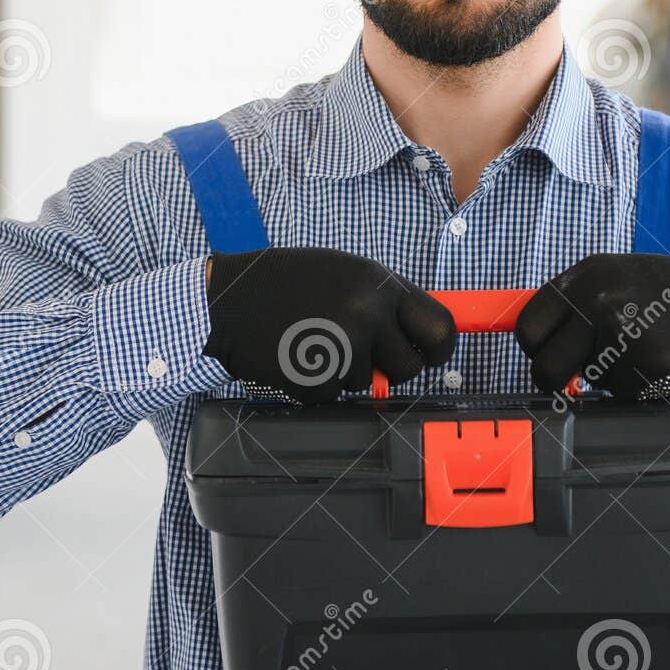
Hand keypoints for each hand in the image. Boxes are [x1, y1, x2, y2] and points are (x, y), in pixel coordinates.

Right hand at [202, 248, 455, 403]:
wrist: (229, 299)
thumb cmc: (289, 284)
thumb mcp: (347, 274)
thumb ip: (386, 303)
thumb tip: (425, 339)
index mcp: (380, 285)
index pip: (441, 328)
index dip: (437, 350)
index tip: (426, 357)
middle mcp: (368, 313)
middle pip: (409, 368)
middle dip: (388, 370)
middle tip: (356, 354)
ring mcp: (343, 346)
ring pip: (367, 384)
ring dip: (344, 373)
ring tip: (313, 342)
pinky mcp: (317, 376)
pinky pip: (333, 395)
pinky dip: (315, 385)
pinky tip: (294, 356)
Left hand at [515, 254, 669, 397]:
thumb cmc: (666, 291)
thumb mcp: (612, 276)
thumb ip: (571, 305)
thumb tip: (530, 341)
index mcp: (585, 278)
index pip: (528, 328)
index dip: (535, 349)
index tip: (545, 353)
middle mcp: (600, 305)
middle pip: (546, 370)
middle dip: (558, 380)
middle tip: (576, 377)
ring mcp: (625, 339)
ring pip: (589, 384)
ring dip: (609, 377)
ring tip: (641, 349)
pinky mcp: (650, 370)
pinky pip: (622, 395)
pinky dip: (636, 387)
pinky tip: (658, 362)